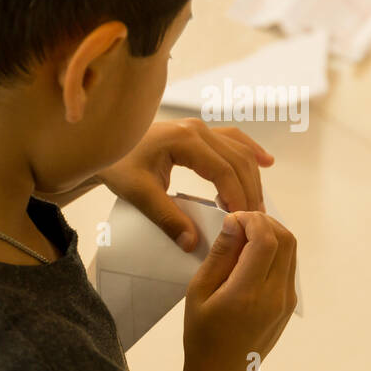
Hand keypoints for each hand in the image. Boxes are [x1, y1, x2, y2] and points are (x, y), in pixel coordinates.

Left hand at [97, 118, 273, 250]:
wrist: (103, 146)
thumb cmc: (118, 166)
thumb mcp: (139, 194)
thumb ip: (166, 218)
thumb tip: (192, 244)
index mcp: (184, 139)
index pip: (224, 170)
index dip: (238, 197)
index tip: (244, 223)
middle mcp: (197, 127)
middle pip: (238, 159)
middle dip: (250, 190)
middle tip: (256, 222)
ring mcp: (199, 126)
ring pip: (239, 150)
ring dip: (252, 177)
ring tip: (256, 207)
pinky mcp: (199, 131)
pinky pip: (233, 139)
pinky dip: (250, 151)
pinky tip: (267, 162)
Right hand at [181, 211, 297, 370]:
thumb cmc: (203, 336)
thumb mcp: (199, 293)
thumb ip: (220, 255)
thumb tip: (234, 223)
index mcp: (248, 293)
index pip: (266, 240)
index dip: (252, 220)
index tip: (232, 219)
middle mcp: (275, 296)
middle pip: (286, 240)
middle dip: (264, 222)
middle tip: (240, 223)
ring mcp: (287, 302)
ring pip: (292, 251)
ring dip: (272, 235)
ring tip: (246, 237)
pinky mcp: (289, 305)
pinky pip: (289, 267)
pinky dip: (276, 251)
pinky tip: (253, 256)